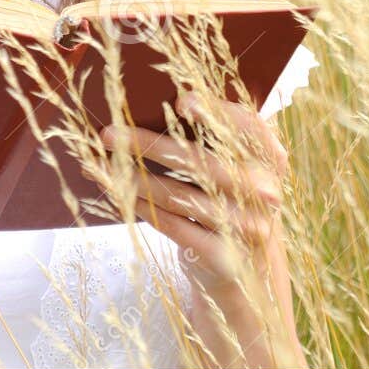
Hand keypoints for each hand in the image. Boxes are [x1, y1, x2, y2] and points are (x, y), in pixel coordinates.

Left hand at [93, 93, 287, 290]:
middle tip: (107, 135)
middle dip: (147, 145)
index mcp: (269, 159)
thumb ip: (208, 138)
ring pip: (178, 195)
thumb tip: (146, 107)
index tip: (181, 101)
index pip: (248, 127)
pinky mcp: (224, 255)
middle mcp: (264, 191)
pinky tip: (120, 196)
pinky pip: (173, 225)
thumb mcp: (232, 168)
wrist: (248, 266)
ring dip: (133, 179)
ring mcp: (247, 227)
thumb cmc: (228, 200)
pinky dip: (142, 208)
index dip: (217, 112)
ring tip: (99, 168)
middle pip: (199, 161)